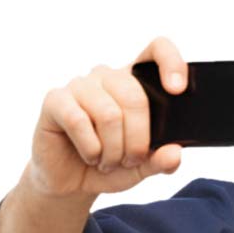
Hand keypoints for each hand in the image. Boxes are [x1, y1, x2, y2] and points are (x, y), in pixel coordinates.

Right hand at [26, 37, 187, 199]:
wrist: (71, 182)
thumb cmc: (110, 164)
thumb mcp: (142, 166)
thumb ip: (162, 160)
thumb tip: (174, 153)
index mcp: (136, 81)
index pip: (157, 50)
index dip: (171, 63)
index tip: (178, 90)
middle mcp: (108, 76)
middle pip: (135, 97)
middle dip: (138, 140)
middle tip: (130, 160)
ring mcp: (80, 85)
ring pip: (109, 114)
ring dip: (113, 149)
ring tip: (108, 162)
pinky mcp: (55, 100)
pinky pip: (78, 120)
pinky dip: (91, 147)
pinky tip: (91, 156)